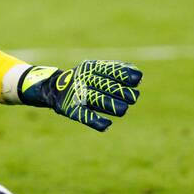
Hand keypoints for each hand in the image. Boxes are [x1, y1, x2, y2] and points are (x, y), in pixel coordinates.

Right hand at [18, 59, 141, 131]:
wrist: (55, 87)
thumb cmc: (83, 79)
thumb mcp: (96, 70)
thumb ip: (116, 72)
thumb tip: (139, 76)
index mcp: (90, 68)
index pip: (109, 70)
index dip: (123, 75)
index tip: (138, 79)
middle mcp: (82, 79)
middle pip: (104, 85)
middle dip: (121, 91)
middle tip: (134, 97)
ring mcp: (76, 94)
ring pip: (96, 99)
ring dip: (111, 105)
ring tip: (124, 109)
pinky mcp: (71, 110)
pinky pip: (84, 115)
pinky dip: (95, 121)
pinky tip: (106, 125)